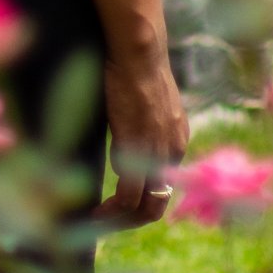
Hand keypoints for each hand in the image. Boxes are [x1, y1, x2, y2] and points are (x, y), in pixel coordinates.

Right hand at [97, 33, 188, 226]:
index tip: (117, 204)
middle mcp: (173, 153)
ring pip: (146, 207)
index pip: (162, 185)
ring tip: (98, 222)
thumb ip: (141, 120)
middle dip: (132, 220)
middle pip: (158, 204)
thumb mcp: (145, 98)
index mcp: (177, 139)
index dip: (140, 200)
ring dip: (121, 220)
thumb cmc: (135, 63)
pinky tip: (95, 212)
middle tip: (106, 222)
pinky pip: (128, 196)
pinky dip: (111, 211)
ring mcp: (157, 154)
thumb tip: (127, 126)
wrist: (138, 51)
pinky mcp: (137, 153)